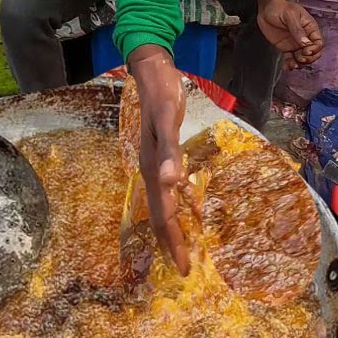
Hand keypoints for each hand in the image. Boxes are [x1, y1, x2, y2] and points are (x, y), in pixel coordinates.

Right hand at [126, 45, 190, 275]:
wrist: (150, 70)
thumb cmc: (163, 93)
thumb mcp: (167, 120)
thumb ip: (170, 152)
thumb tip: (172, 184)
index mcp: (154, 168)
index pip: (163, 215)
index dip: (173, 242)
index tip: (184, 267)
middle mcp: (151, 170)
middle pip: (161, 215)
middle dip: (172, 243)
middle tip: (185, 268)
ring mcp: (154, 163)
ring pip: (162, 205)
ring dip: (172, 228)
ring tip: (183, 248)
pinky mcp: (161, 153)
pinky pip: (168, 189)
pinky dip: (177, 205)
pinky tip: (187, 208)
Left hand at [257, 0, 322, 67]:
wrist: (266, 8)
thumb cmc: (280, 7)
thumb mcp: (290, 15)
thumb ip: (297, 29)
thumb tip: (306, 43)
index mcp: (310, 28)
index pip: (318, 42)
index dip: (315, 49)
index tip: (307, 51)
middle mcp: (304, 37)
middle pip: (313, 53)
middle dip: (308, 58)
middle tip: (301, 58)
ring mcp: (295, 43)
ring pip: (302, 58)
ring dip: (300, 63)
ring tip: (293, 64)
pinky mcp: (286, 47)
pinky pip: (290, 58)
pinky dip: (290, 64)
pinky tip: (287, 67)